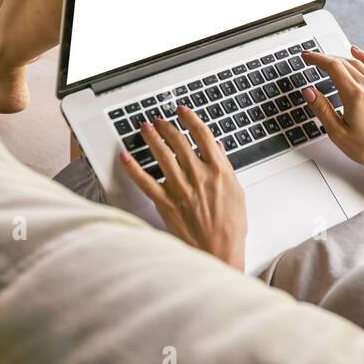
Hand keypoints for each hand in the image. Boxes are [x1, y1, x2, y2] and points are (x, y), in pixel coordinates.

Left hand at [119, 106, 247, 270]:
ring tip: (145, 128)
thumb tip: (218, 149)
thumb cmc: (231, 228)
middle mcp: (198, 175)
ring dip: (151, 138)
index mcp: (218, 170)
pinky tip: (125, 157)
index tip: (182, 111)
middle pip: (179, 141)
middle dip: (167, 126)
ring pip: (162, 155)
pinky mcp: (165, 203)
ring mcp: (180, 188)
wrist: (219, 251)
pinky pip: (145, 181)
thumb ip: (225, 168)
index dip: (190, 119)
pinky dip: (133, 168)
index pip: (202, 135)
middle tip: (158, 119)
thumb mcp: (237, 192)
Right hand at [302, 45, 363, 233]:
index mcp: (355, 95)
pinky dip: (363, 56)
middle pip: (343, 62)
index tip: (306, 56)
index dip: (317, 58)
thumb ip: (322, 110)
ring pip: (356, 63)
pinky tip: (356, 51)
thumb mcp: (338, 133)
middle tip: (310, 58)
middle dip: (324, 58)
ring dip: (339, 58)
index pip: (333, 66)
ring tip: (325, 58)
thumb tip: (309, 92)